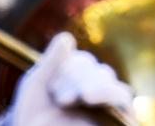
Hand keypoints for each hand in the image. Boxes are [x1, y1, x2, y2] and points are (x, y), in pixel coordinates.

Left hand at [0, 32, 135, 125]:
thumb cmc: (31, 118)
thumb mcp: (36, 86)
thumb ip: (51, 60)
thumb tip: (67, 37)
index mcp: (79, 82)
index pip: (85, 62)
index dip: (69, 67)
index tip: (50, 87)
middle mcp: (96, 93)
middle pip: (99, 70)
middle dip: (76, 78)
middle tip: (59, 98)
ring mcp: (109, 106)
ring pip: (110, 79)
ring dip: (89, 84)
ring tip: (68, 99)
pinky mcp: (118, 119)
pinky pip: (122, 97)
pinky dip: (106, 92)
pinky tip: (87, 95)